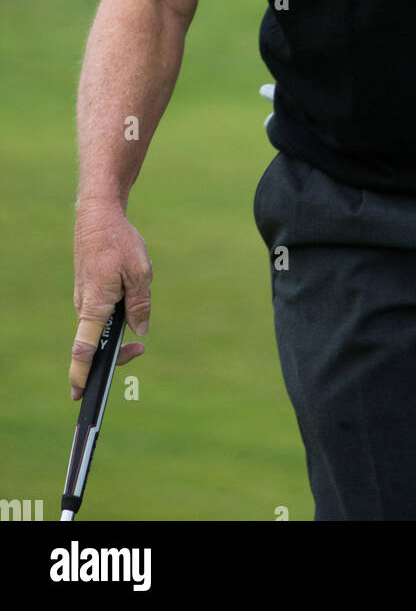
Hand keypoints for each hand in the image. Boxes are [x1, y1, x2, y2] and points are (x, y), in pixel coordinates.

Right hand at [70, 203, 151, 399]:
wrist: (98, 215)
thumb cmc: (118, 242)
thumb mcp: (140, 272)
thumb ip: (140, 304)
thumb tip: (140, 331)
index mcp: (94, 305)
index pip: (83, 349)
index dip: (80, 375)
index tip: (80, 395)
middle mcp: (84, 306)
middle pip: (94, 344)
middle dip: (116, 355)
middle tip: (140, 350)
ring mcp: (85, 299)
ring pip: (100, 328)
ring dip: (118, 333)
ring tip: (137, 328)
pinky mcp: (89, 292)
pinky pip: (100, 314)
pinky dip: (114, 318)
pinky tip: (128, 301)